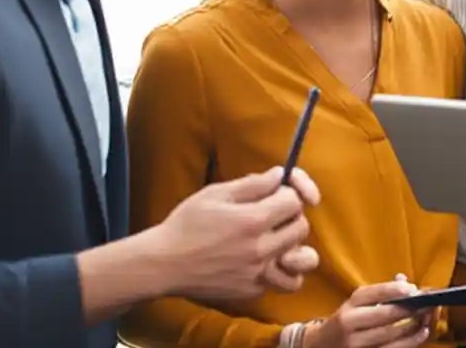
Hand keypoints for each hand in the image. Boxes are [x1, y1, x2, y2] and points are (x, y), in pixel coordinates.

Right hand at [151, 166, 320, 300]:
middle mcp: (261, 249)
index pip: (294, 202)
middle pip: (301, 228)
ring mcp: (258, 274)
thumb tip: (281, 175)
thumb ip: (253, 184)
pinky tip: (263, 261)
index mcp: (252, 221)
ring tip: (278, 241)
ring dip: (294, 247)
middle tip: (272, 215)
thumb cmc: (185, 225)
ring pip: (302, 261)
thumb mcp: (215, 194)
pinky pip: (281, 281)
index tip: (277, 192)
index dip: (288, 192)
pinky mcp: (251, 291)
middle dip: (290, 216)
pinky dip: (278, 270)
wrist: (162, 264)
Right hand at [304, 277, 431, 347]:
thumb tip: (405, 282)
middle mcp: (350, 323)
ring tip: (426, 319)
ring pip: (390, 336)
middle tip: (426, 304)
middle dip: (409, 309)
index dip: (393, 290)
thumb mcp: (357, 304)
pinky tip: (421, 334)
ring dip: (413, 327)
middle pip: (384, 315)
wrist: (322, 346)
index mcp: (350, 305)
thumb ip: (381, 293)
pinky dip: (410, 342)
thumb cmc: (348, 321)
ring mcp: (355, 344)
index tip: (413, 289)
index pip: (372, 294)